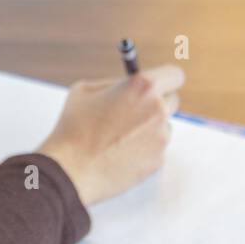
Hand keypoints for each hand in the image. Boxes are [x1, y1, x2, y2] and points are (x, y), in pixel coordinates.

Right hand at [38, 65, 184, 207]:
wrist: (70, 169)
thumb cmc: (73, 127)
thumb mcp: (86, 91)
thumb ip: (114, 84)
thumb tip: (129, 84)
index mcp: (142, 86)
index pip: (174, 75)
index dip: (166, 79)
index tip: (160, 84)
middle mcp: (158, 109)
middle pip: (173, 100)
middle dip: (158, 103)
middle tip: (138, 110)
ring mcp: (161, 137)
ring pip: (163, 126)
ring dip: (149, 128)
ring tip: (118, 137)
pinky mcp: (159, 160)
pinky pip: (156, 149)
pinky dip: (143, 149)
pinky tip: (119, 153)